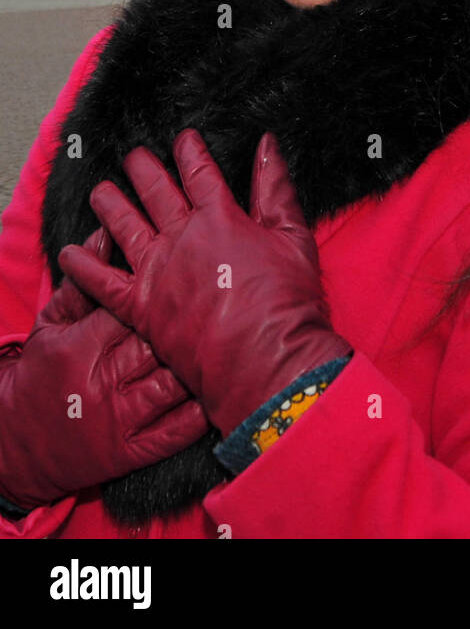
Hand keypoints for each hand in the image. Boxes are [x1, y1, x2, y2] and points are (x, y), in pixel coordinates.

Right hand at [0, 227, 208, 512]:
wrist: (18, 446)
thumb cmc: (42, 372)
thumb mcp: (52, 322)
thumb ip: (81, 282)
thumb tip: (105, 234)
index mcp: (83, 344)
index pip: (131, 308)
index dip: (166, 288)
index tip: (197, 268)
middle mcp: (103, 380)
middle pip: (158, 344)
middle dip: (191, 321)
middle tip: (224, 299)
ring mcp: (120, 418)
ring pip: (171, 385)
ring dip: (202, 363)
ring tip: (231, 340)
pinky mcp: (131, 451)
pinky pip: (175, 432)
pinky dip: (201, 413)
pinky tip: (220, 391)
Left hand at [58, 130, 351, 438]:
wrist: (265, 361)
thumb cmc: (287, 303)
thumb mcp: (293, 236)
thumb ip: (275, 188)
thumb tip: (267, 144)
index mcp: (220, 216)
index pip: (198, 172)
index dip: (188, 151)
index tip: (182, 139)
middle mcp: (181, 236)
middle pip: (154, 190)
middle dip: (142, 169)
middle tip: (133, 157)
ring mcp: (156, 271)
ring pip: (122, 225)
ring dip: (109, 204)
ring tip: (100, 191)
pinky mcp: (140, 308)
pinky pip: (100, 282)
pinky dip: (82, 266)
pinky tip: (68, 254)